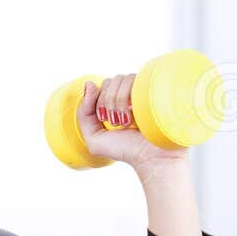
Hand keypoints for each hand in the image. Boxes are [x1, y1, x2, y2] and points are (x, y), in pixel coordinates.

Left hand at [74, 76, 188, 175]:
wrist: (151, 156)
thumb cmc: (125, 149)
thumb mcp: (94, 138)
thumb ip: (83, 114)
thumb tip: (89, 83)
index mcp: (117, 101)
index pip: (102, 86)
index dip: (98, 99)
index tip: (103, 119)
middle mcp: (131, 93)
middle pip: (110, 81)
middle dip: (107, 102)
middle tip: (115, 123)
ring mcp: (143, 89)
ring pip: (122, 79)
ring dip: (117, 102)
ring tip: (125, 122)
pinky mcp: (153, 88)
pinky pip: (135, 79)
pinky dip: (127, 97)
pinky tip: (133, 114)